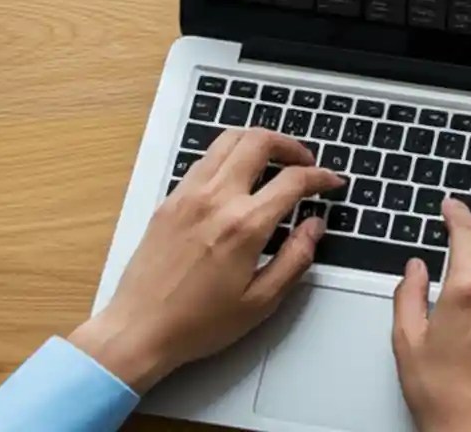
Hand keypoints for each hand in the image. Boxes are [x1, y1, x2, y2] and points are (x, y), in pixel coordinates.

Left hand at [68, 129, 342, 391]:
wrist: (138, 330)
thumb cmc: (200, 323)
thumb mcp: (261, 302)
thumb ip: (295, 258)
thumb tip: (314, 225)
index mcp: (244, 225)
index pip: (293, 180)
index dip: (320, 176)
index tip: (332, 182)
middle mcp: (216, 199)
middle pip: (258, 141)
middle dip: (290, 145)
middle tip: (305, 163)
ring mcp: (188, 194)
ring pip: (228, 140)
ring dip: (257, 143)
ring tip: (273, 161)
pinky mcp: (169, 200)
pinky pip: (205, 160)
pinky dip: (229, 156)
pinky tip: (238, 179)